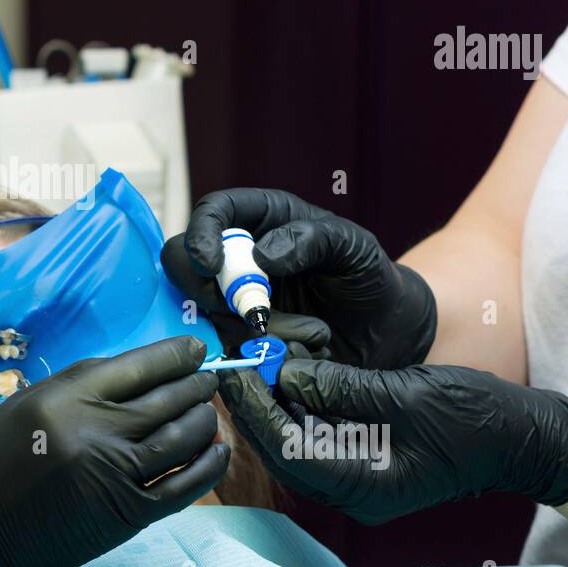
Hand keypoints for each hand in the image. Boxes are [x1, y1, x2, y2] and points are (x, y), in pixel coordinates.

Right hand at [0, 336, 230, 566]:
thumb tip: (136, 371)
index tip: (196, 349)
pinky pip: (184, 485)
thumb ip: (76, 385)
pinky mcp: (129, 514)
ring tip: (208, 410)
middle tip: (208, 378)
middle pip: (167, 399)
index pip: (139, 366)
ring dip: (205, 419)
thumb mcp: (24, 405)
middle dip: (196, 384)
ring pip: (183, 438)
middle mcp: (96, 432)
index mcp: (66, 399)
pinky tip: (218, 451)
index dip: (176, 354)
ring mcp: (116, 474)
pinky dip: (208, 466)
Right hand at [163, 187, 436, 367]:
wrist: (382, 331)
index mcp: (260, 220)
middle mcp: (235, 258)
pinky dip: (253, 354)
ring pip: (203, 312)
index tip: (209, 264)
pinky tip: (295, 353)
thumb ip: (313, 239)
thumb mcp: (353, 248)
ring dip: (245, 328)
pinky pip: (222, 347)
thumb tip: (262, 256)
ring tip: (306, 334)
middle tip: (244, 310)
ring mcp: (231, 300)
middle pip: (184, 262)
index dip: (201, 233)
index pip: (212, 212)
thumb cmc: (366, 276)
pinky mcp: (236, 338)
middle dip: (204, 289)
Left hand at [217, 358, 567, 524]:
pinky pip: (315, 435)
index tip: (234, 369)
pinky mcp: (361, 460)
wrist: (522, 436)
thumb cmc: (473, 416)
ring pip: (293, 442)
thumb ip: (342, 387)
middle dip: (255, 405)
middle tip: (232, 361)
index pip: (287, 449)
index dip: (255, 408)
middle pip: (281, 449)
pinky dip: (297, 405)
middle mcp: (350, 490)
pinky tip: (285, 371)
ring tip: (252, 360)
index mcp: (361, 485)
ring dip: (272, 403)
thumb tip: (284, 372)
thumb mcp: (405, 394)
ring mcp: (356, 478)